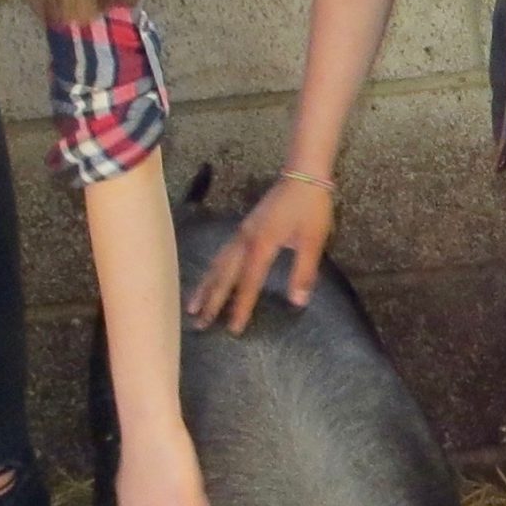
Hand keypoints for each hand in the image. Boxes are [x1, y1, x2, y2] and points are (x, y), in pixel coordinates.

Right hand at [188, 174, 335, 333]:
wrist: (302, 175)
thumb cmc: (310, 207)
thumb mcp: (313, 240)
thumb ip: (303, 272)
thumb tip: (298, 302)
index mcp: (261, 244)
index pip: (248, 282)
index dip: (240, 306)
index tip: (233, 329)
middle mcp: (245, 240)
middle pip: (223, 275)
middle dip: (211, 301)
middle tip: (199, 324)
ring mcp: (242, 233)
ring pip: (217, 264)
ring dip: (205, 286)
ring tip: (192, 306)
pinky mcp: (244, 228)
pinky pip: (222, 254)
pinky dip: (212, 271)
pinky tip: (209, 278)